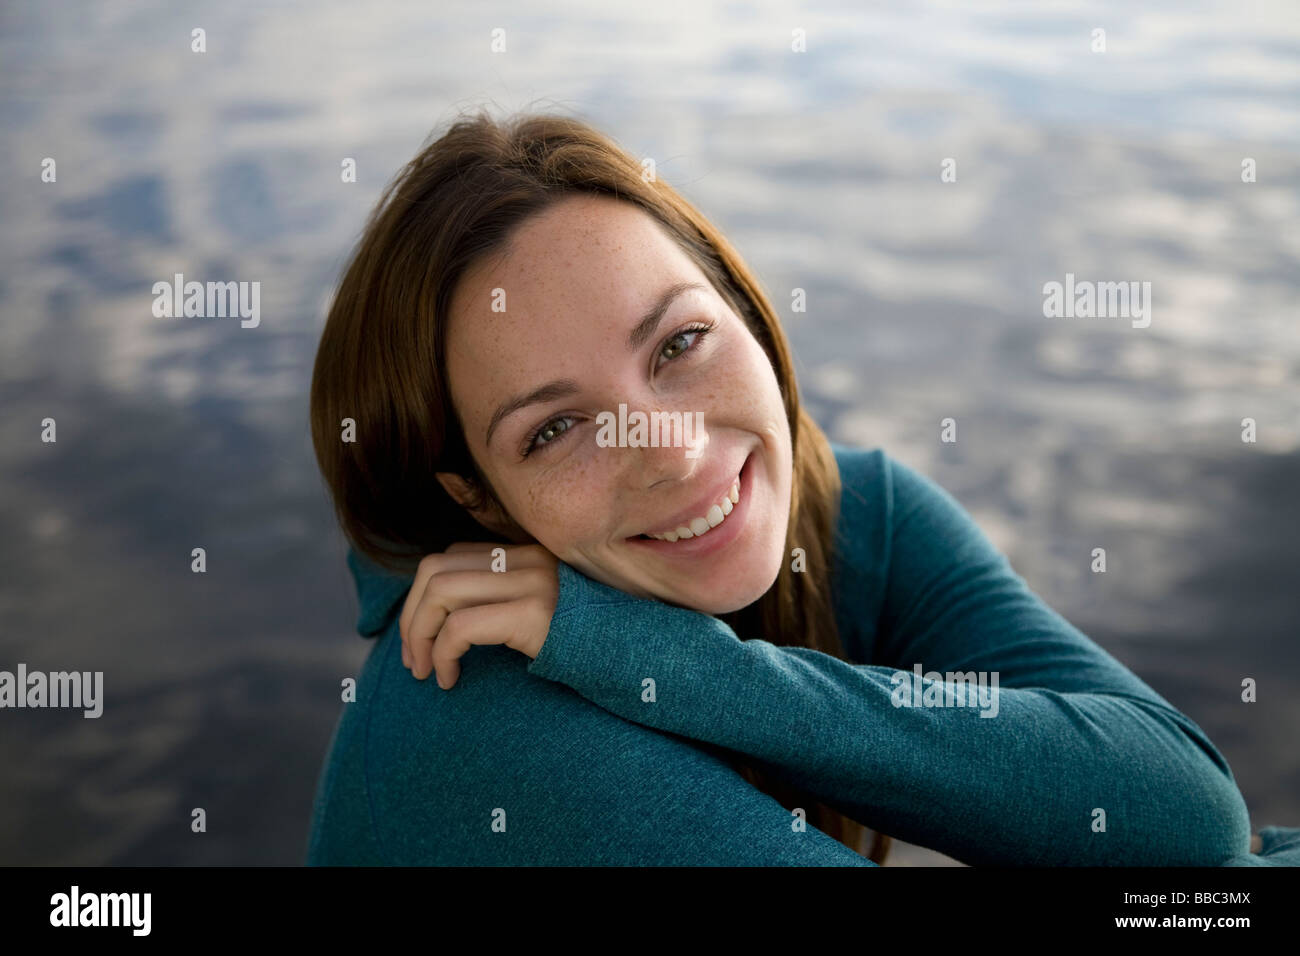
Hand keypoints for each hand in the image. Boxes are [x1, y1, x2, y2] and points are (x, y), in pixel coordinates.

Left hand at [397, 542, 559, 688]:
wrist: (634, 667)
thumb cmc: (575, 647)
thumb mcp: (540, 613)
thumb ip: (501, 600)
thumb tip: (439, 619)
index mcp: (527, 554)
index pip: (451, 557)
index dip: (421, 598)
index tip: (418, 641)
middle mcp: (529, 559)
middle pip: (435, 568)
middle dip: (410, 617)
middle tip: (412, 660)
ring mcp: (532, 582)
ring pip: (440, 592)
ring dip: (419, 636)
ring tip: (424, 671)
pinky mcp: (533, 614)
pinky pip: (461, 627)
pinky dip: (441, 654)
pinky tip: (450, 678)